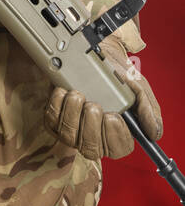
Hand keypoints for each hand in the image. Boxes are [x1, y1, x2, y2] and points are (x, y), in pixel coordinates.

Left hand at [44, 37, 162, 159]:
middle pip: (91, 148)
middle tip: (93, 105)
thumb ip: (148, 111)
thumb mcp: (138, 90)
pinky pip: (52, 121)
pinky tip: (63, 92)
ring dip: (71, 115)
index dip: (115, 137)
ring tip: (77, 95)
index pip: (117, 150)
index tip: (113, 116)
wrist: (95, 55)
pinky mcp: (55, 119)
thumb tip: (153, 132)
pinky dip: (56, 106)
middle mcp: (94, 136)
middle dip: (91, 126)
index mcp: (117, 133)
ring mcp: (73, 130)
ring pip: (69, 136)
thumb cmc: (118, 76)